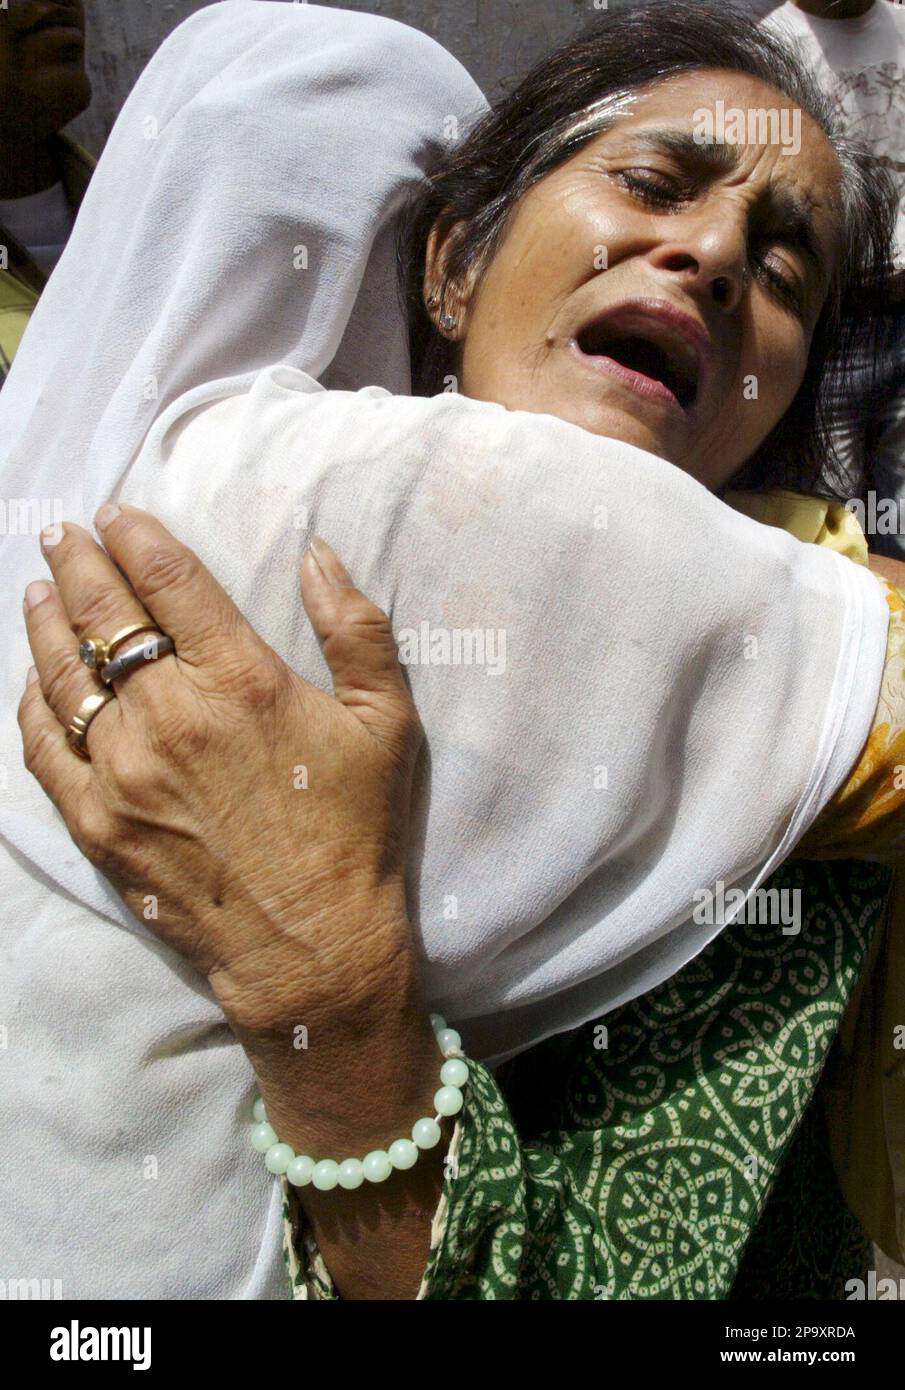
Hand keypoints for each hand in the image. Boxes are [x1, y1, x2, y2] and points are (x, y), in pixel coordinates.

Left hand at [18, 505, 422, 1037]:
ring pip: (62, 675)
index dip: (136, 538)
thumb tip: (317, 553)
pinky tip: (32, 679)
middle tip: (63, 536)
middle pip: (105, 617)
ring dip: (44, 622)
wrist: (309, 945)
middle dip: (79, 564)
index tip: (115, 514)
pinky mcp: (96, 822)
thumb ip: (356, 631)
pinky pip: (44, 745)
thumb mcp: (386, 724)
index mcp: (242, 682)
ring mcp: (123, 771)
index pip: (170, 583)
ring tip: (37, 591)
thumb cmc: (355, 831)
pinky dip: (32, 703)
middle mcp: (171, 716)